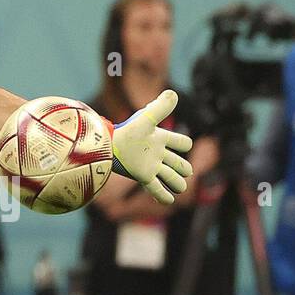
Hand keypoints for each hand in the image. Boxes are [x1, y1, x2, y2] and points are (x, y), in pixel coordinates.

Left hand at [108, 90, 193, 204]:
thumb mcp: (147, 119)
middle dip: (183, 168)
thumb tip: (174, 93)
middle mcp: (157, 152)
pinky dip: (163, 196)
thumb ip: (161, 107)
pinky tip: (169, 201)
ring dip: (176, 182)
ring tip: (181, 187)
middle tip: (187, 171)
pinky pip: (156, 189)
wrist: (108, 146)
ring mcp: (151, 166)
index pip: (181, 142)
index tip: (184, 145)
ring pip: (169, 176)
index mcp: (160, 137)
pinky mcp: (143, 177)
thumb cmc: (127, 131)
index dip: (184, 144)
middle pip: (177, 162)